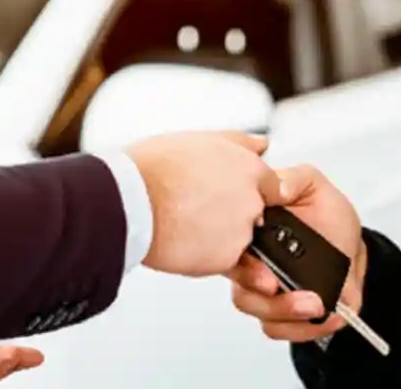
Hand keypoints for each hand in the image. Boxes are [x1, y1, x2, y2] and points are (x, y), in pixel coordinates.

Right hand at [127, 131, 283, 275]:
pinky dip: (204, 255)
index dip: (245, 190)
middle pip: (254, 213)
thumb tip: (263, 145)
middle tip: (198, 208)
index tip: (224, 194)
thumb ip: (240, 142)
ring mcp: (240, 231)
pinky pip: (221, 261)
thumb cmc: (154, 168)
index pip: (271, 186)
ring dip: (218, 236)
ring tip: (186, 223)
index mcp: (249, 169)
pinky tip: (182, 239)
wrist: (130, 201)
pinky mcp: (225, 259)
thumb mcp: (201, 139)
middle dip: (231, 213)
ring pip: (238, 239)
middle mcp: (251, 200)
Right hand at [226, 164, 365, 342]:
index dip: (243, 267)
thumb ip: (295, 179)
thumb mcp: (313, 185)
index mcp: (251, 233)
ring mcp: (266, 291)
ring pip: (259, 313)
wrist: (351, 245)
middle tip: (298, 295)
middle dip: (268, 300)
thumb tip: (277, 185)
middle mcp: (252, 264)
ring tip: (318, 305)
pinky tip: (329, 316)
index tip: (267, 274)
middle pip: (241, 291)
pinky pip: (279, 329)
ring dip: (288, 314)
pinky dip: (304, 329)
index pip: (230, 252)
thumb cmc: (326, 215)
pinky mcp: (285, 313)